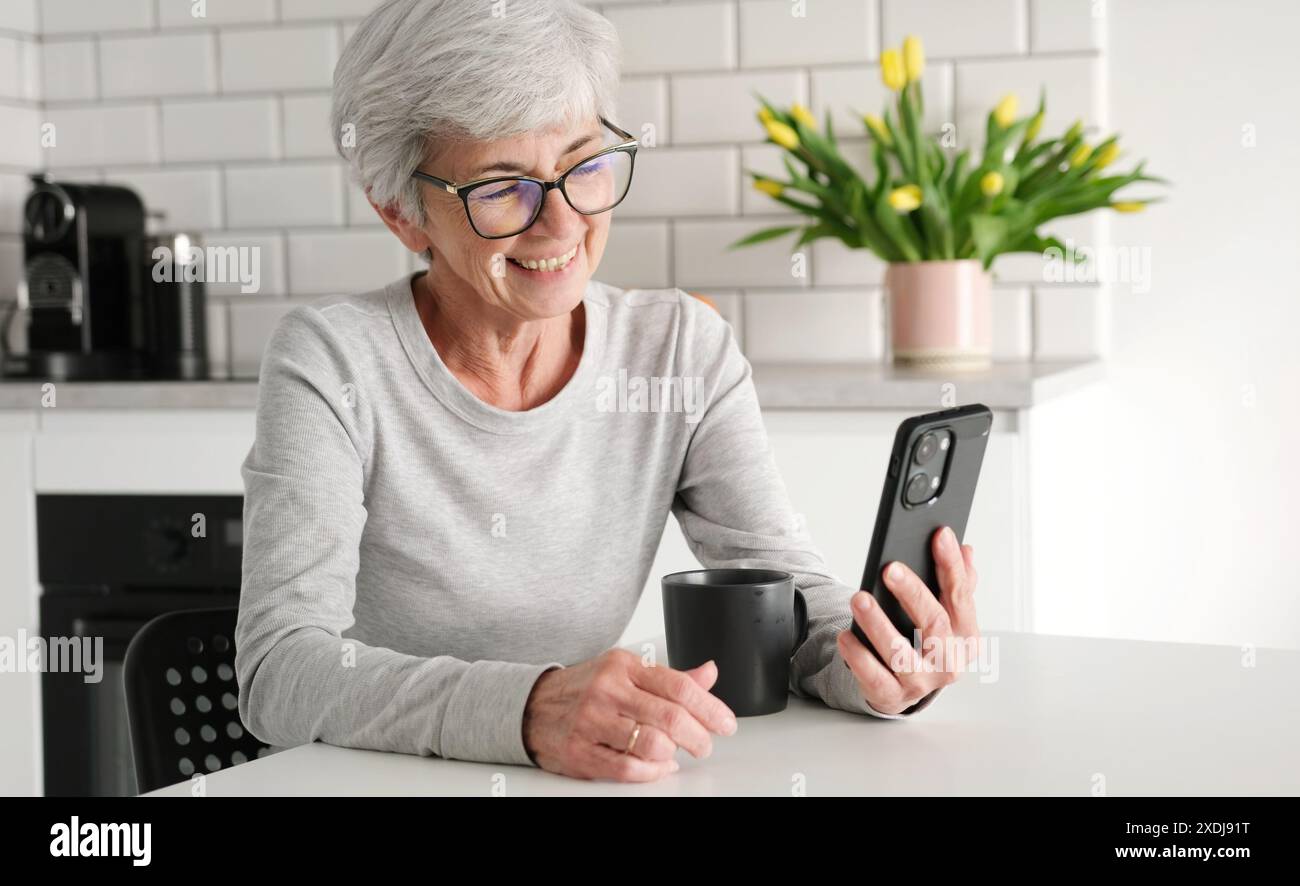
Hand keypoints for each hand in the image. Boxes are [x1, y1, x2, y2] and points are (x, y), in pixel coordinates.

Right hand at [521, 649, 737, 781]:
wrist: (534, 706)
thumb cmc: (586, 689)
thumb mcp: (626, 672)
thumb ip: (670, 677)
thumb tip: (709, 673)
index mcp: (624, 666)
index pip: (678, 686)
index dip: (710, 708)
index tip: (725, 723)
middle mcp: (608, 690)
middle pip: (670, 716)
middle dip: (699, 736)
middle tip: (705, 745)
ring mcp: (592, 721)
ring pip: (651, 743)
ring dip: (674, 754)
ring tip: (677, 754)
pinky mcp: (580, 750)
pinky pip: (627, 768)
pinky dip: (651, 771)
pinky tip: (658, 766)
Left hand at [836, 526, 978, 714]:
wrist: (905, 688)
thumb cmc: (924, 643)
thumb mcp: (945, 616)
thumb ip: (957, 584)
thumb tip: (966, 549)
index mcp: (966, 636)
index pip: (961, 596)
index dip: (952, 565)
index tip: (940, 535)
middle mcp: (949, 661)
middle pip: (934, 623)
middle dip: (913, 593)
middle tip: (889, 569)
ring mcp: (921, 682)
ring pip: (901, 653)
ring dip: (878, 624)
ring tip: (859, 599)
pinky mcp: (891, 696)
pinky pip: (874, 677)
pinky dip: (859, 657)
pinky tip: (846, 636)